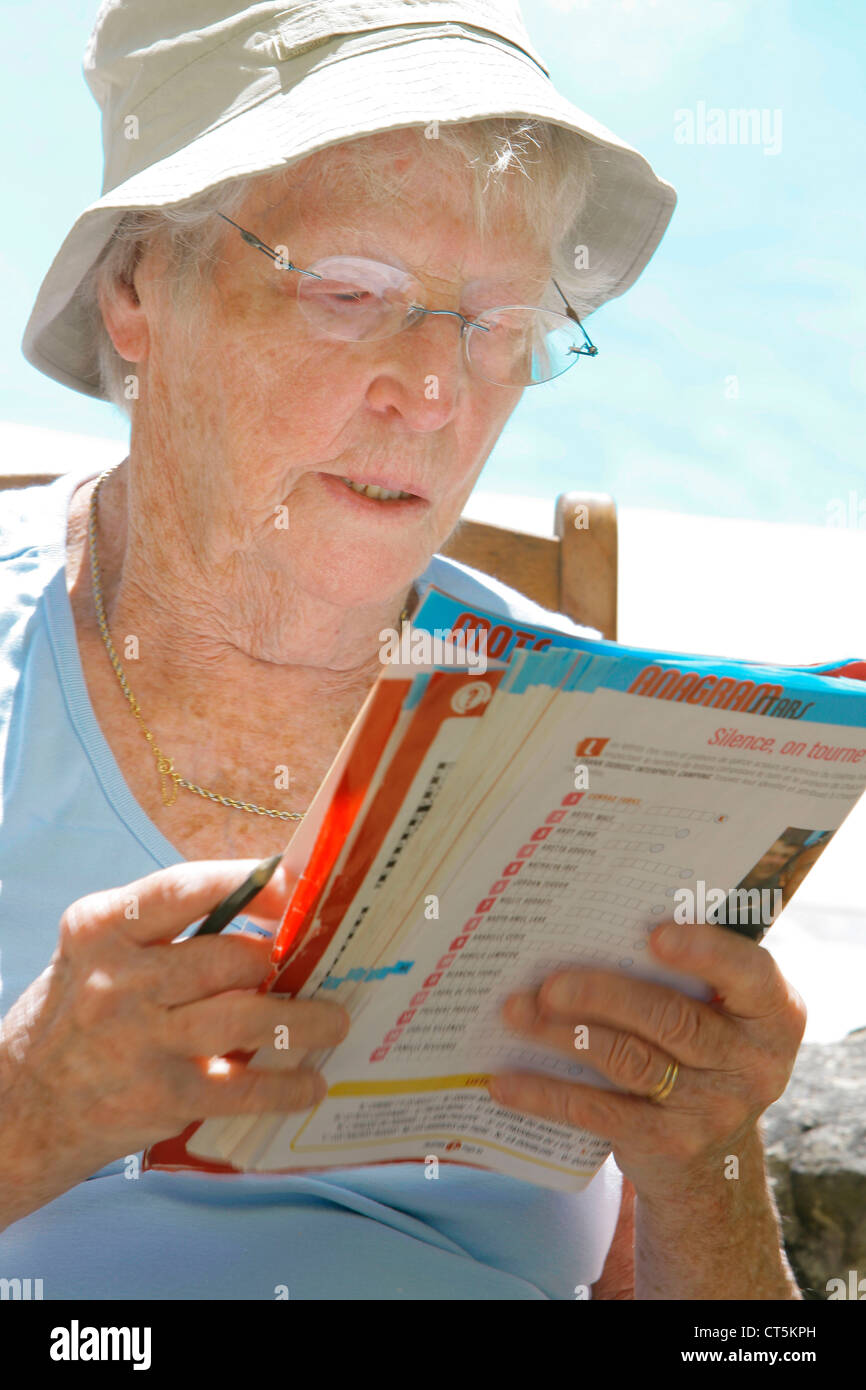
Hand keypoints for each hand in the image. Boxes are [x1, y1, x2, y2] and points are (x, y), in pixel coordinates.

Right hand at [0, 859, 349, 1224]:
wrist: (16, 1113)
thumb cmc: (71, 1019)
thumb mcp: (96, 956)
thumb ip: (162, 932)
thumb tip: (262, 912)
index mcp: (102, 929)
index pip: (188, 888)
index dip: (252, 883)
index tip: (293, 887)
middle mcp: (119, 980)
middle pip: (231, 955)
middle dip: (274, 961)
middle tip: (296, 967)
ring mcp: (142, 1040)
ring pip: (251, 1017)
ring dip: (305, 1019)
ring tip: (332, 1019)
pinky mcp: (163, 1096)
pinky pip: (247, 1086)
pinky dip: (290, 1085)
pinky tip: (310, 1082)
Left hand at [487, 919, 806, 1200]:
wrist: (712, 1160)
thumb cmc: (702, 1049)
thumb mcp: (719, 1012)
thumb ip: (684, 974)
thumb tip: (592, 922)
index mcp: (773, 1014)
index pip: (751, 974)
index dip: (705, 952)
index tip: (654, 934)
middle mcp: (753, 1064)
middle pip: (671, 1017)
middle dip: (603, 995)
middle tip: (549, 982)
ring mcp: (713, 1110)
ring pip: (628, 1059)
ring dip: (563, 1033)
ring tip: (516, 1011)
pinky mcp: (669, 1145)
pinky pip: (599, 1112)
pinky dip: (547, 1093)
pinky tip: (505, 1081)